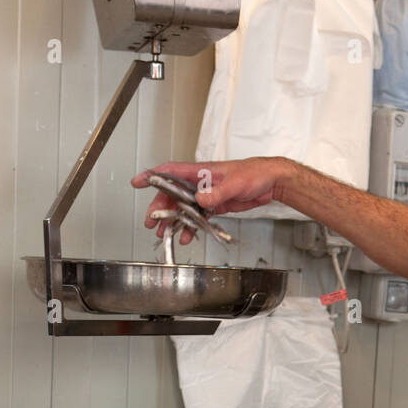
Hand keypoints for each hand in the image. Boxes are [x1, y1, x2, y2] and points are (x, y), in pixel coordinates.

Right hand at [132, 158, 290, 242]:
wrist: (270, 182)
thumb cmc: (254, 173)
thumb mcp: (235, 183)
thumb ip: (217, 193)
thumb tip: (200, 200)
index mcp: (200, 171)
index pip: (170, 171)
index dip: (152, 176)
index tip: (138, 182)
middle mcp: (200, 182)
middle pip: (173, 195)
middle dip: (160, 208)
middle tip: (151, 222)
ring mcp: (207, 194)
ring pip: (183, 208)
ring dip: (174, 221)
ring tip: (165, 234)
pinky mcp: (215, 205)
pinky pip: (198, 217)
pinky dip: (191, 227)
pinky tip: (187, 236)